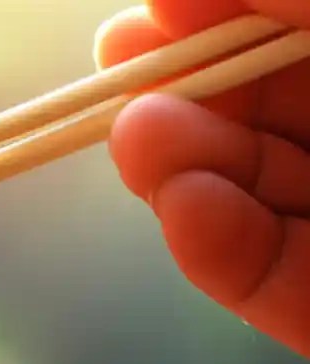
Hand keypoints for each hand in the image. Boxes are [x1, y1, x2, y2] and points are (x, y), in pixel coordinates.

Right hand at [96, 1, 309, 354]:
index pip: (296, 33)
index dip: (223, 17)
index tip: (153, 14)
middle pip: (269, 113)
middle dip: (188, 93)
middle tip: (118, 74)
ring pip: (260, 197)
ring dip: (184, 168)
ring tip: (134, 139)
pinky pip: (282, 290)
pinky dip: (222, 254)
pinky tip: (181, 211)